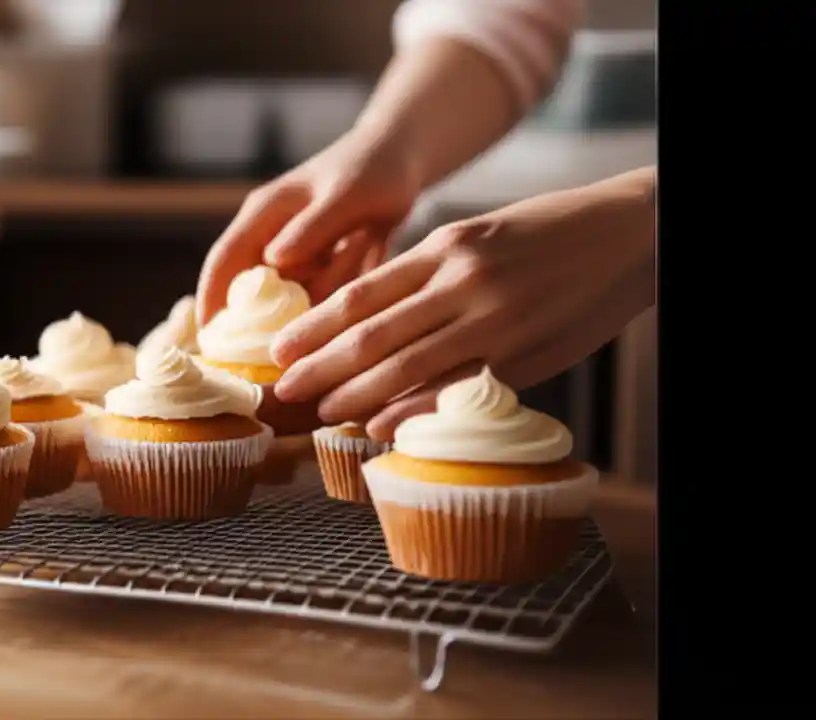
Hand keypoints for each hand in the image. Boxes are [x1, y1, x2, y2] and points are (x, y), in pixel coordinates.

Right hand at [195, 129, 421, 324]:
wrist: (402, 157)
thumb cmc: (372, 168)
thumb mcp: (345, 196)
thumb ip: (311, 228)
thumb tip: (273, 262)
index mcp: (263, 213)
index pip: (223, 262)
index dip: (211, 302)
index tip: (208, 343)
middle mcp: (271, 235)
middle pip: (251, 289)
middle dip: (263, 317)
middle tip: (287, 339)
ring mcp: (294, 252)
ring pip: (290, 295)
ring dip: (318, 295)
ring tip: (354, 254)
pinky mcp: (319, 264)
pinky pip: (318, 293)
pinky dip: (335, 291)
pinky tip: (362, 257)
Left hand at [271, 167, 656, 441]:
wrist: (631, 234)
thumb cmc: (549, 234)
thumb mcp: (479, 235)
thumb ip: (428, 274)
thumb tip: (373, 315)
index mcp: (444, 248)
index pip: (360, 293)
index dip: (314, 327)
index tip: (280, 348)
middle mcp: (461, 282)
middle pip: (372, 335)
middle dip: (320, 367)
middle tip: (284, 390)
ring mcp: (492, 320)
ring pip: (406, 367)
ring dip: (357, 396)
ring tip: (324, 414)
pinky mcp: (523, 354)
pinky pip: (455, 389)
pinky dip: (413, 411)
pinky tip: (383, 427)